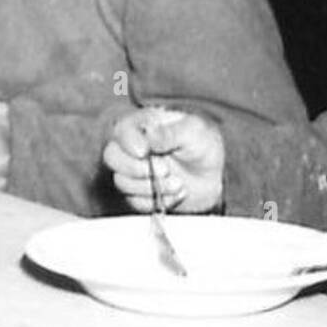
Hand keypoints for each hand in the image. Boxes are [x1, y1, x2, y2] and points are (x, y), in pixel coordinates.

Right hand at [102, 107, 223, 213]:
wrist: (214, 176)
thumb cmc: (204, 145)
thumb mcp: (195, 132)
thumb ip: (171, 132)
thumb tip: (149, 135)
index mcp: (144, 124)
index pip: (121, 130)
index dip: (128, 142)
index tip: (144, 151)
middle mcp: (133, 147)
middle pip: (111, 157)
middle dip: (136, 168)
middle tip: (165, 170)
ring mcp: (134, 171)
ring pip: (122, 182)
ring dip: (150, 186)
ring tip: (179, 183)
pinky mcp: (139, 193)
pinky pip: (135, 201)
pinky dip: (156, 201)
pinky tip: (177, 194)